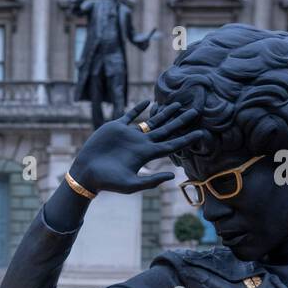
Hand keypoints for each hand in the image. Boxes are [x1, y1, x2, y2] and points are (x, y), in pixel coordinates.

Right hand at [68, 99, 205, 195]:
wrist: (86, 172)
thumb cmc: (108, 182)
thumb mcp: (131, 185)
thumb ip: (151, 180)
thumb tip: (173, 177)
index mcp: (146, 155)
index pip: (171, 145)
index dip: (186, 139)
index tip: (201, 133)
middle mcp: (141, 143)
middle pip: (166, 130)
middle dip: (180, 121)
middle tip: (196, 111)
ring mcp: (129, 134)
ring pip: (151, 120)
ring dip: (164, 112)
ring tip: (177, 104)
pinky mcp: (116, 128)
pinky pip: (130, 115)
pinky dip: (138, 108)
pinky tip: (147, 102)